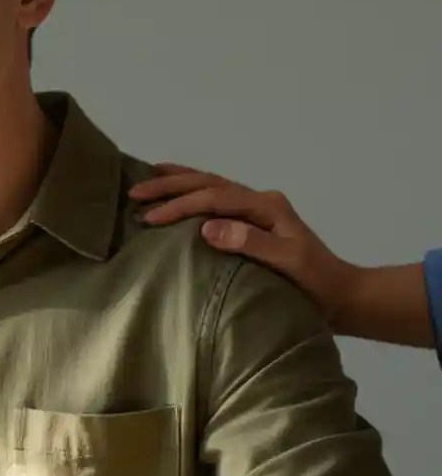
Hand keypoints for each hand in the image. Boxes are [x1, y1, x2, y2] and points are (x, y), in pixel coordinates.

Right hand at [129, 163, 357, 324]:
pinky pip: (215, 199)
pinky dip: (192, 192)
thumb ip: (251, 242)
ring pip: (211, 185)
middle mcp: (260, 201)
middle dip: (170, 186)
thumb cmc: (315, 284)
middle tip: (135, 193)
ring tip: (146, 179)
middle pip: (209, 183)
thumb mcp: (287, 263)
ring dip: (178, 182)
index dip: (179, 205)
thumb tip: (207, 226)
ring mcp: (256, 210)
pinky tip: (178, 194)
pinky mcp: (251, 223)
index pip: (214, 197)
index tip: (148, 218)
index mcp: (266, 206)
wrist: (341, 296)